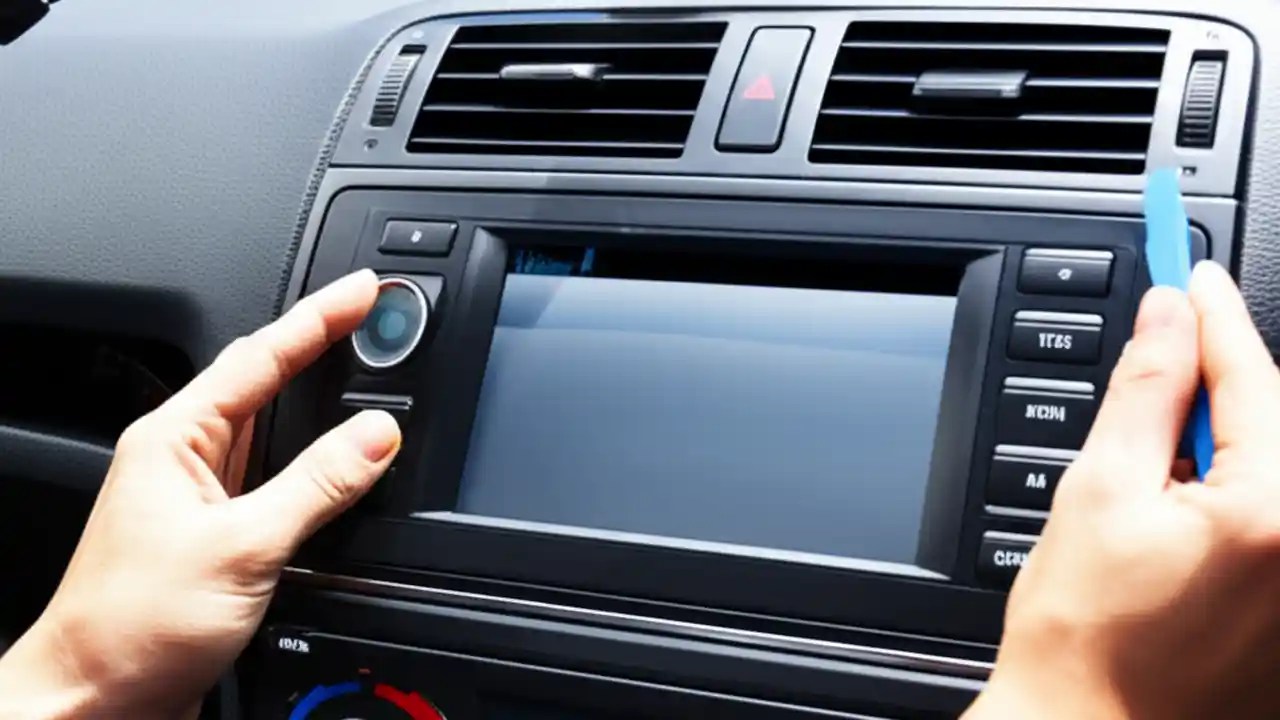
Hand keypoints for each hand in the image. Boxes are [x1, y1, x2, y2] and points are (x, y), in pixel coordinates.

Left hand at [0, 270, 399, 718]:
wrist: (94, 702)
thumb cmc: (130, 626)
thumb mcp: (241, 545)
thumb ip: (317, 485)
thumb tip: (377, 434)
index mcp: (175, 439)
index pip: (260, 357)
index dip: (318, 318)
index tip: (365, 291)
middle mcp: (184, 460)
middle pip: (263, 382)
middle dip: (320, 346)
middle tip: (374, 319)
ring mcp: (199, 499)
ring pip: (269, 431)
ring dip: (316, 402)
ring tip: (363, 372)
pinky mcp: (216, 536)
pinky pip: (274, 479)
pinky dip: (312, 462)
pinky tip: (337, 465)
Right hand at [965, 262, 1279, 719]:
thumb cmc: (1082, 638)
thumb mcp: (1100, 491)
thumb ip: (1146, 392)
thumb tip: (1168, 315)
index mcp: (1270, 516)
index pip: (1250, 378)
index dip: (1212, 316)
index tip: (1191, 271)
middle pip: (1275, 420)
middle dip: (1220, 380)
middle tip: (1166, 349)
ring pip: (1274, 467)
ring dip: (1228, 439)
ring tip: (1156, 473)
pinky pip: (1277, 521)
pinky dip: (1241, 491)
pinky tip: (1185, 514)